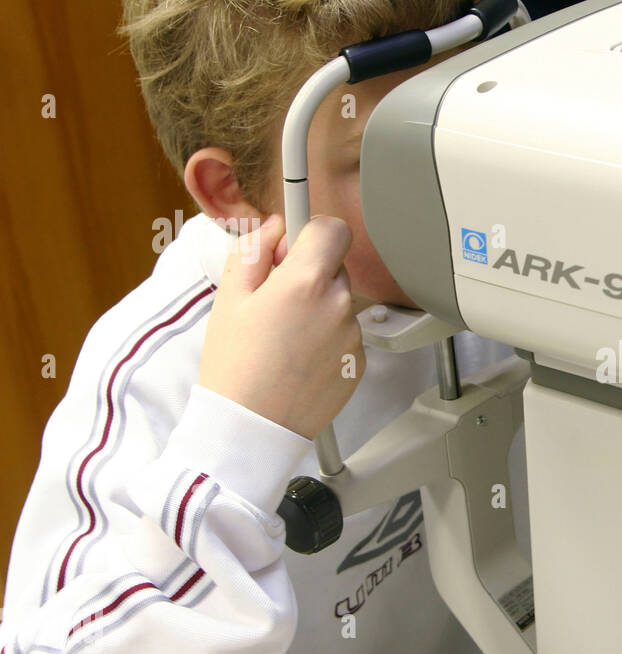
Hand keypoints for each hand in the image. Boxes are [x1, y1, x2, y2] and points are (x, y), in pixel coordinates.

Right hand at [199, 214, 364, 439]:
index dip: (312, 232)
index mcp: (306, 281)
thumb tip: (276, 227)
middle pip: (335, 267)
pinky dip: (327, 339)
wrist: (251, 426)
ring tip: (283, 338)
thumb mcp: (231, 298)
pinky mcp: (359, 362)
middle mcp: (339, 304)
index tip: (296, 244)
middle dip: (309, 273)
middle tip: (274, 300)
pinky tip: (297, 359)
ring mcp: (353, 335)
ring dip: (318, 308)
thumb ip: (254, 251)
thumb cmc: (235, 366)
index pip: (333, 229)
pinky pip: (345, 334)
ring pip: (340, 302)